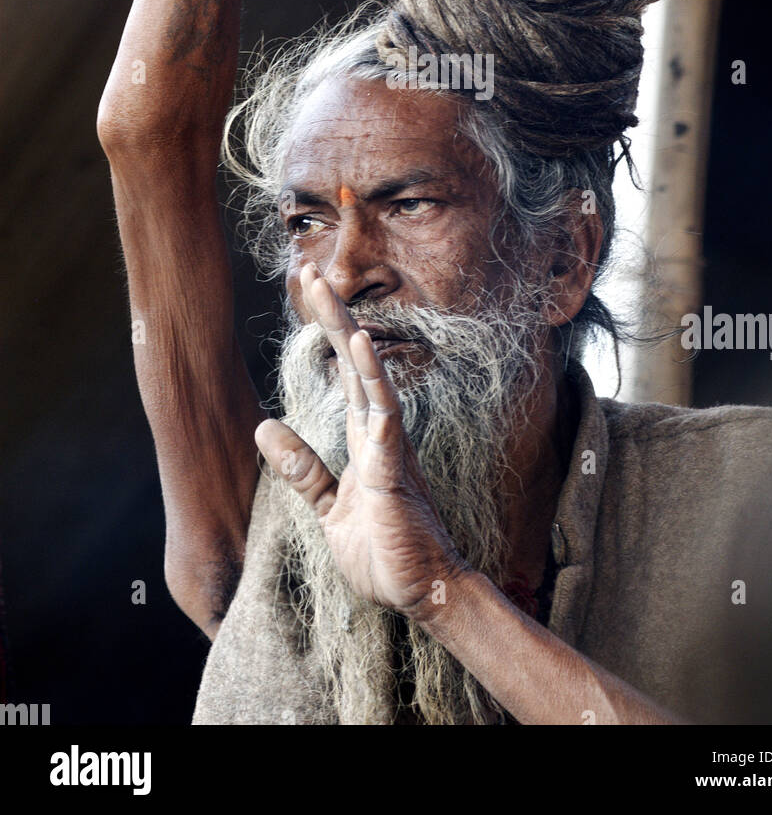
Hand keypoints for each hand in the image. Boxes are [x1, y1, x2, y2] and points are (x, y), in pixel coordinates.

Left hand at [255, 265, 468, 621]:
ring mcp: (389, 447)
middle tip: (310, 268)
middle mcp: (380, 430)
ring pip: (370, 375)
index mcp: (366, 435)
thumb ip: (301, 469)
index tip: (308, 288)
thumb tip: (262, 427)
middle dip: (332, 314)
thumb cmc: (384, 552)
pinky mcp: (393, 471)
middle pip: (354, 359)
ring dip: (347, 331)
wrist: (419, 592)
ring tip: (326, 291)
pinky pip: (384, 417)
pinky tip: (361, 347)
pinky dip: (373, 379)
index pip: (343, 370)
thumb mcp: (329, 508)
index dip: (327, 330)